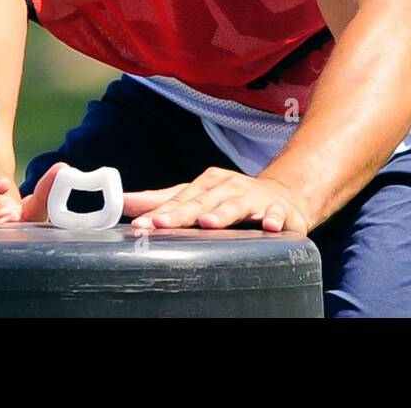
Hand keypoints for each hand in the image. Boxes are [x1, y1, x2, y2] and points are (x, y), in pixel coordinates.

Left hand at [125, 167, 312, 234]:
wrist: (284, 196)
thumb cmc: (234, 197)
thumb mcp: (199, 196)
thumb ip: (164, 200)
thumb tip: (126, 201)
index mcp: (208, 184)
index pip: (179, 200)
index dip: (159, 212)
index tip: (140, 224)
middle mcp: (228, 187)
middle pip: (203, 203)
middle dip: (182, 214)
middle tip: (161, 223)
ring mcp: (253, 197)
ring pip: (237, 205)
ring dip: (223, 213)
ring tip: (209, 223)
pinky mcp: (277, 210)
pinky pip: (275, 214)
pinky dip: (272, 218)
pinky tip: (267, 225)